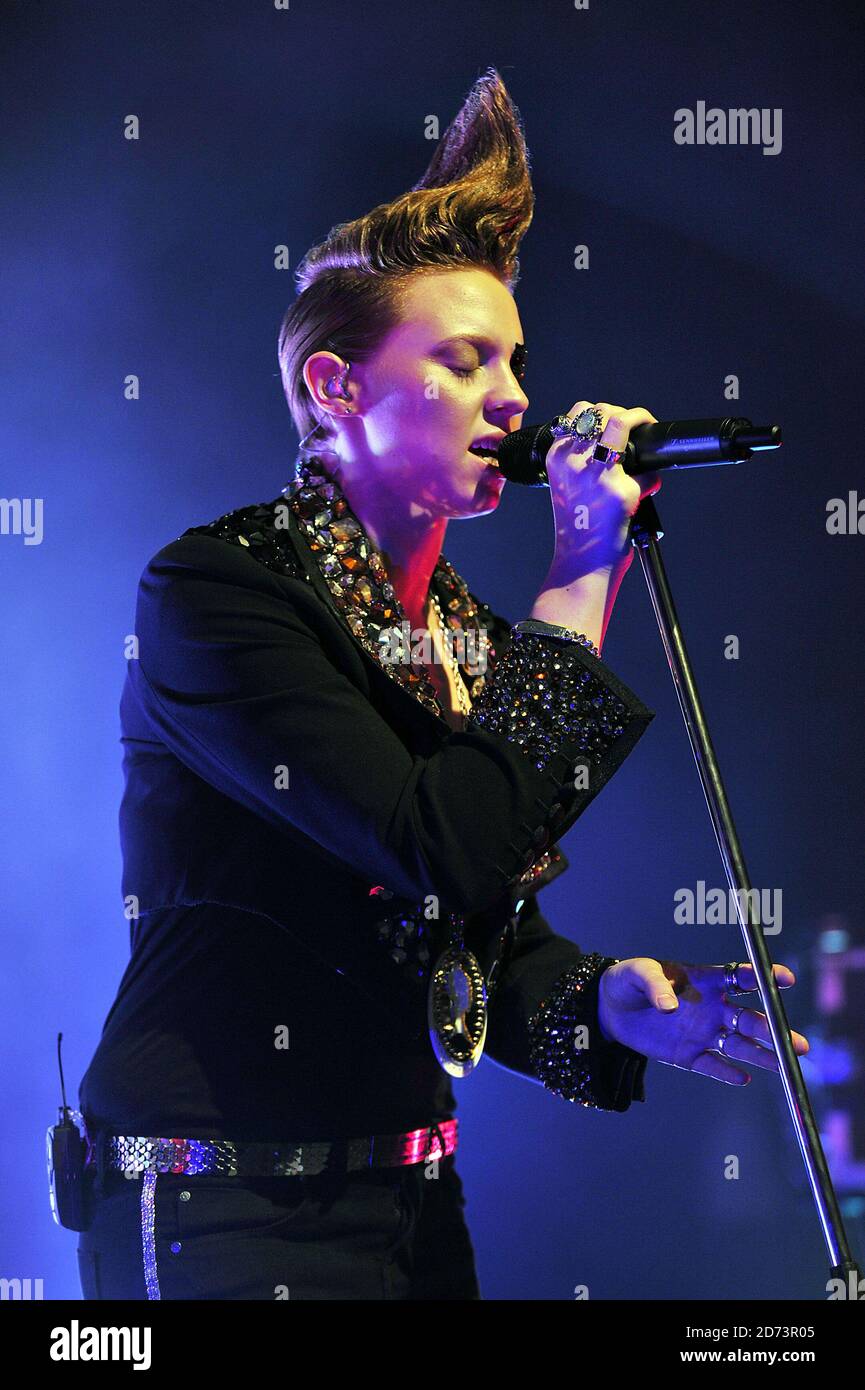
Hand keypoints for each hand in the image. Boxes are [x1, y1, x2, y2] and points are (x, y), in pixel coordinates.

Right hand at [545, 401, 661, 581]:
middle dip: (627, 415)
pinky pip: (647, 475)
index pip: (579, 412)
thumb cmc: (578, 529)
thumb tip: (618, 442)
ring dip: (640, 430)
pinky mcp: (620, 492)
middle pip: (603, 412)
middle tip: (639, 429)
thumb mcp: (569, 487)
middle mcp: (572, 461)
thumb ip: (585, 462)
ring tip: (644, 456)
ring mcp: (596, 475)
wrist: (581, 567)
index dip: (605, 410)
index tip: (620, 420)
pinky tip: (642, 497)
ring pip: (621, 425)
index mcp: (557, 458)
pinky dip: (650, 484)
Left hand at [597, 957, 809, 1084]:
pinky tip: (743, 1078)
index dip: (764, 977)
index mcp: (706, 980)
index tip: (785, 979)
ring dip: (763, 1055)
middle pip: (750, 1019)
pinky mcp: (688, 1055)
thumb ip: (655, 985)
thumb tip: (670, 1006)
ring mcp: (703, 1033)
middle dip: (774, 1029)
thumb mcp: (638, 973)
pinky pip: (712, 1066)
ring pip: (739, 1045)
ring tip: (785, 1065)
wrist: (610, 1008)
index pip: (742, 978)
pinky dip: (726, 1073)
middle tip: (795, 1043)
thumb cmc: (629, 980)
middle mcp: (713, 1008)